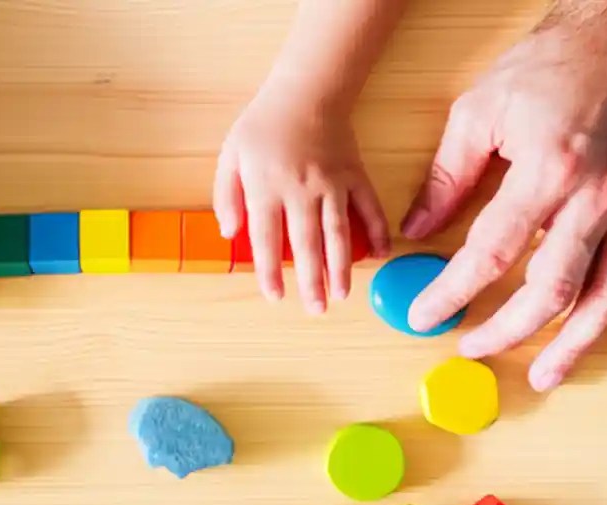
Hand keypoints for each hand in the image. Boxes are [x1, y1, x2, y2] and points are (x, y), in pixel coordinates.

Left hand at [214, 80, 389, 313]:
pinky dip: (377, 231)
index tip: (275, 296)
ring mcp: (332, 184)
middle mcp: (301, 190)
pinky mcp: (355, 175)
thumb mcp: (230, 155)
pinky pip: (369, 207)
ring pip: (338, 233)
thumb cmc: (263, 126)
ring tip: (342, 295)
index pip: (266, 239)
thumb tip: (230, 234)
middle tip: (315, 310)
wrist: (307, 91)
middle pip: (307, 244)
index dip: (270, 271)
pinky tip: (380, 256)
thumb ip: (226, 196)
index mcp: (267, 187)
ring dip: (341, 267)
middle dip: (311, 281)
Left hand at [402, 19, 606, 389]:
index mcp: (548, 171)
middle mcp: (598, 196)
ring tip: (544, 374)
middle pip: (551, 289)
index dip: (452, 293)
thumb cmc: (551, 66)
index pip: (491, 254)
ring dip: (575, 343)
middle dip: (507, 329)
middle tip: (472, 346)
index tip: (425, 315)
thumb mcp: (479, 111)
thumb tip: (416, 230)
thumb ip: (446, 177)